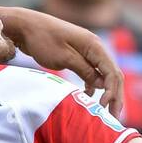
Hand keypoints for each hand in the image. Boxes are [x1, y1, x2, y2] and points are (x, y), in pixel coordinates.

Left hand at [0, 6, 123, 115]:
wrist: (26, 26)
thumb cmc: (43, 40)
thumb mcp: (64, 57)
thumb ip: (85, 70)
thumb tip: (104, 85)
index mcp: (94, 46)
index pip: (112, 72)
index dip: (112, 92)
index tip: (103, 108)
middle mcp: (95, 48)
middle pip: (112, 74)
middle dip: (115, 96)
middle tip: (114, 116)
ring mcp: (87, 51)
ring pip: (103, 74)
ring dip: (106, 92)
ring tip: (104, 111)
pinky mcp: (78, 56)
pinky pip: (92, 72)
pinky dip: (93, 85)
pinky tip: (88, 97)